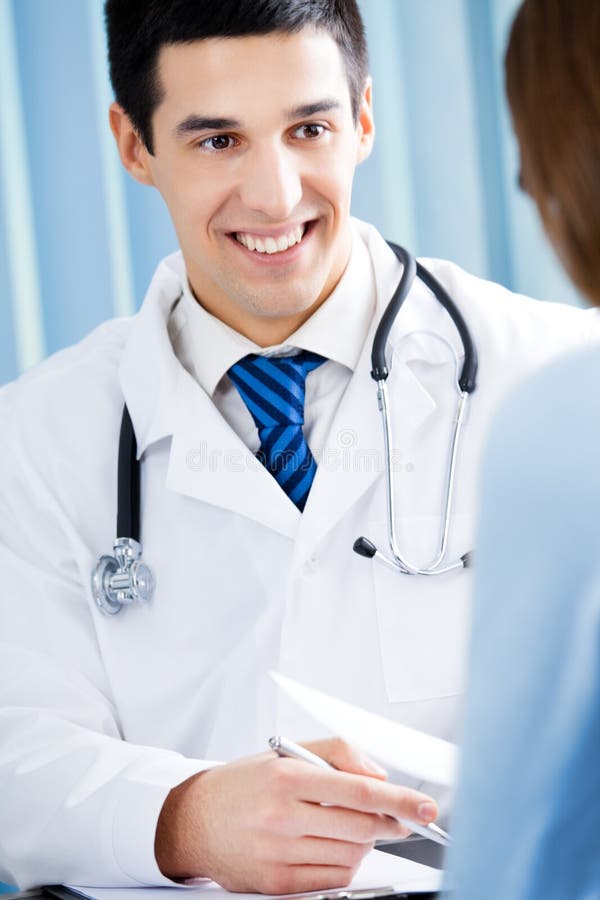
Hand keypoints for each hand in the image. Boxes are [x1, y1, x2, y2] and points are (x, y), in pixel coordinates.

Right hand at [154, 737, 438, 893]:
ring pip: (351, 856)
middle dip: (390, 823)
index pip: (359, 789)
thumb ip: (337, 753)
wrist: (193, 821)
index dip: (399, 799)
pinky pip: (332, 880)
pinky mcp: (276, 883)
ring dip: (365, 844)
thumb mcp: (286, 753)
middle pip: (361, 826)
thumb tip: (380, 775)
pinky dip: (345, 865)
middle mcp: (281, 815)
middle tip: (400, 818)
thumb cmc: (244, 784)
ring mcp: (278, 853)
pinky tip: (333, 848)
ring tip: (349, 828)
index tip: (424, 805)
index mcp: (286, 776)